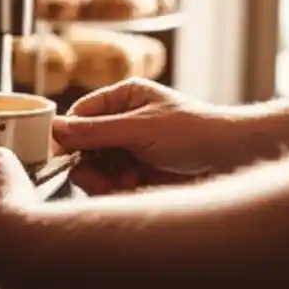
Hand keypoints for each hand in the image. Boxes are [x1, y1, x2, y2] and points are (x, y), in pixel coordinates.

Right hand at [53, 78, 236, 194]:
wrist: (233, 160)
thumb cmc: (194, 132)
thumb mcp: (140, 128)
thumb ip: (96, 131)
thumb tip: (55, 128)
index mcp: (125, 98)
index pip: (81, 114)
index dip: (67, 134)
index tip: (58, 154)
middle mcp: (124, 122)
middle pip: (83, 145)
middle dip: (88, 162)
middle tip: (96, 177)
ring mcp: (131, 150)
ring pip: (95, 168)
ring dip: (103, 178)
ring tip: (126, 182)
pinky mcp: (139, 175)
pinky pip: (110, 184)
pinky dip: (114, 189)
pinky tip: (132, 188)